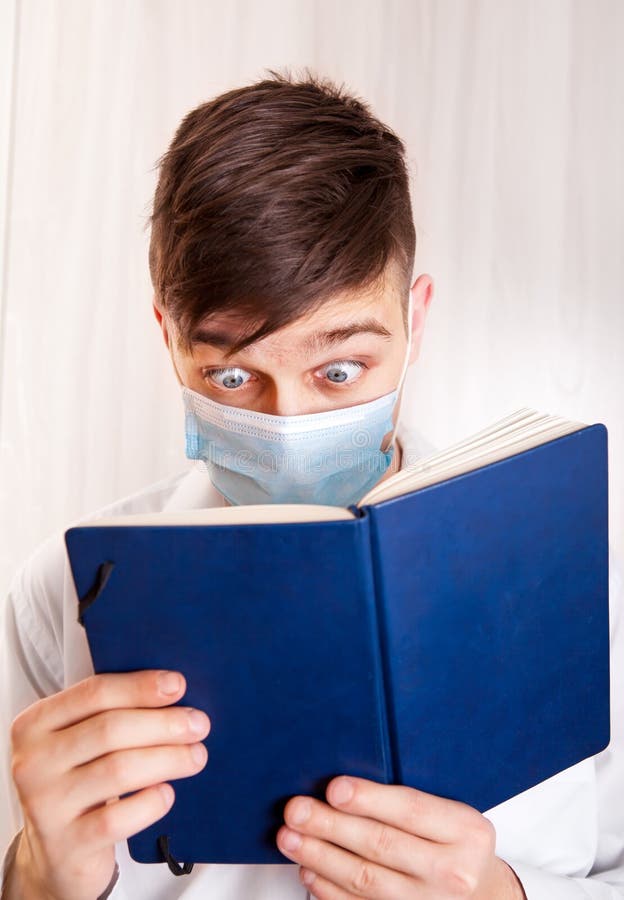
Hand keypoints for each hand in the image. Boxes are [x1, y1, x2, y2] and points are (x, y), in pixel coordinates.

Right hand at [7, 670, 209, 899]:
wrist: (55, 855)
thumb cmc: (77, 784)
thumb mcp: (79, 742)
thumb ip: (112, 713)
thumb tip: (173, 690)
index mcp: (35, 724)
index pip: (94, 693)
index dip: (141, 687)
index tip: (178, 685)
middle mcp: (32, 762)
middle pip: (110, 729)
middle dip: (163, 724)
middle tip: (198, 725)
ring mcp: (45, 805)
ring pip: (119, 770)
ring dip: (168, 759)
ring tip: (196, 756)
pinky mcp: (65, 845)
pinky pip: (118, 818)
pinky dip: (150, 801)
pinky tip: (167, 793)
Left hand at [277, 776, 525, 898]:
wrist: (481, 896)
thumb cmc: (454, 842)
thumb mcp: (450, 814)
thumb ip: (410, 801)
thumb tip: (341, 786)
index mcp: (467, 831)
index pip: (411, 810)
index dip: (369, 799)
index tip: (333, 788)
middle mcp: (452, 872)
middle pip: (381, 845)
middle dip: (331, 825)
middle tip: (296, 810)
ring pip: (365, 880)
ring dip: (320, 857)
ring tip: (289, 837)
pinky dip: (328, 889)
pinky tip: (308, 869)